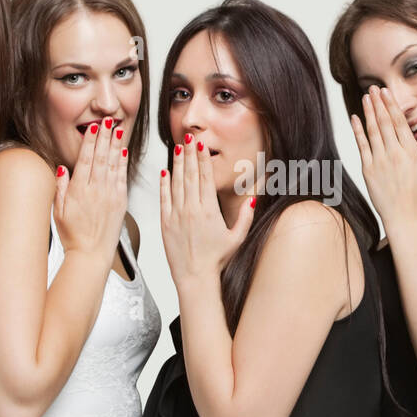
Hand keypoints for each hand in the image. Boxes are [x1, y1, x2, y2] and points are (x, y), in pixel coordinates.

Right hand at [54, 119, 128, 259]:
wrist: (91, 254)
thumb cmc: (73, 235)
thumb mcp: (57, 211)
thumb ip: (60, 187)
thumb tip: (62, 167)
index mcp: (79, 191)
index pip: (85, 160)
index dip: (90, 141)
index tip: (93, 128)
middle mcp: (96, 191)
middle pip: (101, 157)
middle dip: (105, 137)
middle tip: (108, 121)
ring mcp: (110, 195)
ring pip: (113, 165)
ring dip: (115, 145)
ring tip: (117, 129)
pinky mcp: (121, 202)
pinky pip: (122, 178)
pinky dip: (123, 163)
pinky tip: (123, 152)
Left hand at [159, 135, 253, 284]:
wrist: (195, 277)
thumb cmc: (216, 260)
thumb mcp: (237, 238)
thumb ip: (246, 216)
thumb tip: (253, 197)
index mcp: (209, 210)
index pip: (205, 178)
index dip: (202, 159)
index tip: (201, 145)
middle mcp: (191, 210)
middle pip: (189, 175)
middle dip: (188, 154)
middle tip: (188, 138)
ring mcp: (176, 215)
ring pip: (176, 183)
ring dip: (176, 164)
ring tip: (177, 148)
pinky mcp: (165, 223)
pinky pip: (164, 199)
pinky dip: (164, 184)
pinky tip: (164, 172)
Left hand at [349, 85, 416, 232]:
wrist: (404, 219)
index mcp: (412, 153)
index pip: (400, 123)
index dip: (392, 105)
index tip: (386, 92)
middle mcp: (396, 154)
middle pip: (385, 122)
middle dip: (379, 103)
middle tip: (373, 88)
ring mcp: (381, 161)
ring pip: (373, 131)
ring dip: (368, 112)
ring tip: (365, 97)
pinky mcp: (369, 170)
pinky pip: (362, 146)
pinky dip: (358, 131)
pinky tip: (355, 118)